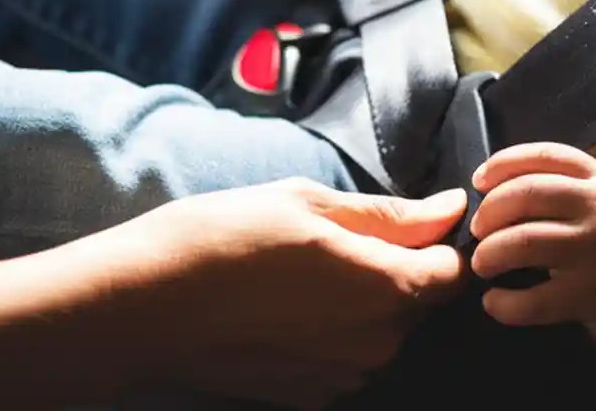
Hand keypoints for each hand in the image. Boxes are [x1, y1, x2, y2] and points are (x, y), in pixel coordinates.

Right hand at [91, 179, 467, 407]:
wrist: (143, 307)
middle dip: (393, 270)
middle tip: (331, 242)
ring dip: (360, 303)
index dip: (436, 243)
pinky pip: (345, 358)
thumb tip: (451, 209)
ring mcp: (344, 377)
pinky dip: (330, 334)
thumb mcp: (311, 203)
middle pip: (417, 302)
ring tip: (299, 275)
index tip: (401, 224)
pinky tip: (283, 310)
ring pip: (380, 331)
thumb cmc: (225, 238)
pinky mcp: (312, 397)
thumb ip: (393, 215)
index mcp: (387, 288)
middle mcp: (377, 343)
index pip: (452, 272)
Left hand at [469, 144, 595, 357]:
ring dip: (489, 253)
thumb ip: (574, 185)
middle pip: (524, 195)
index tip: (479, 180)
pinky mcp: (591, 296)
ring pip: (522, 243)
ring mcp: (593, 252)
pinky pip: (533, 301)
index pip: (543, 156)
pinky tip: (495, 303)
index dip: (502, 164)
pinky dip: (504, 304)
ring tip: (483, 263)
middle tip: (478, 229)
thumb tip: (508, 189)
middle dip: (489, 212)